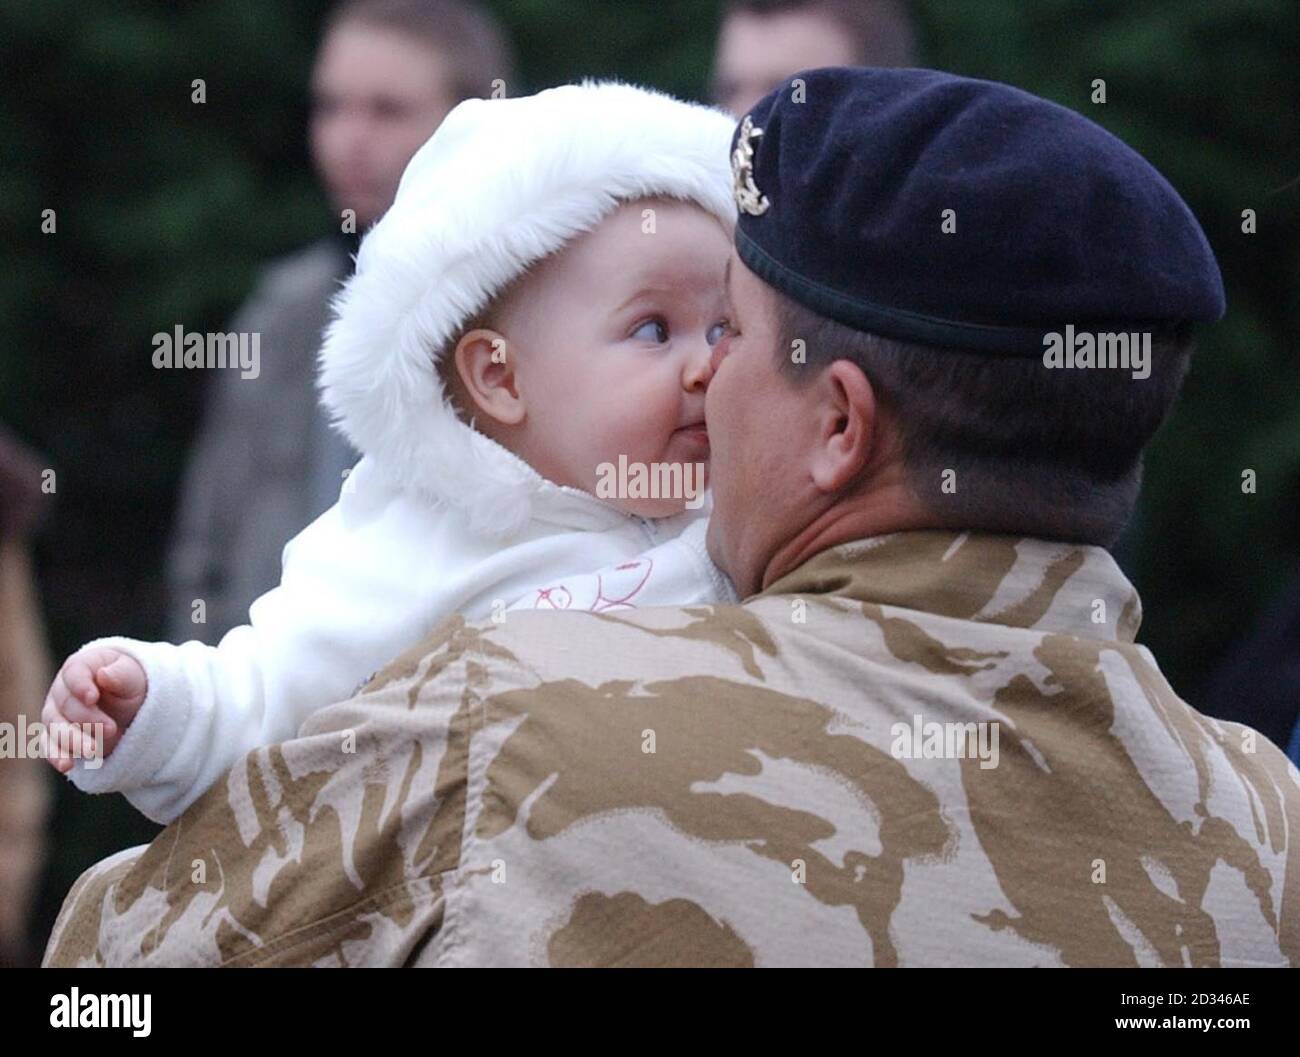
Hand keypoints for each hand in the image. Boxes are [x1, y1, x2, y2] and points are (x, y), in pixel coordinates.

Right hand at [42, 647, 146, 773]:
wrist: (132, 707)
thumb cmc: (131, 686)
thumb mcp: (133, 677)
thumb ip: (120, 675)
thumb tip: (104, 674)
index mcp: (80, 667)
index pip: (73, 674)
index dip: (80, 686)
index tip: (93, 697)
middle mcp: (61, 690)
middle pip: (65, 704)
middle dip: (87, 719)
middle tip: (111, 729)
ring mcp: (56, 715)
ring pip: (56, 728)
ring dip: (72, 741)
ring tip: (93, 751)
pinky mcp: (57, 738)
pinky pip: (50, 747)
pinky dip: (57, 756)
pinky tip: (67, 765)